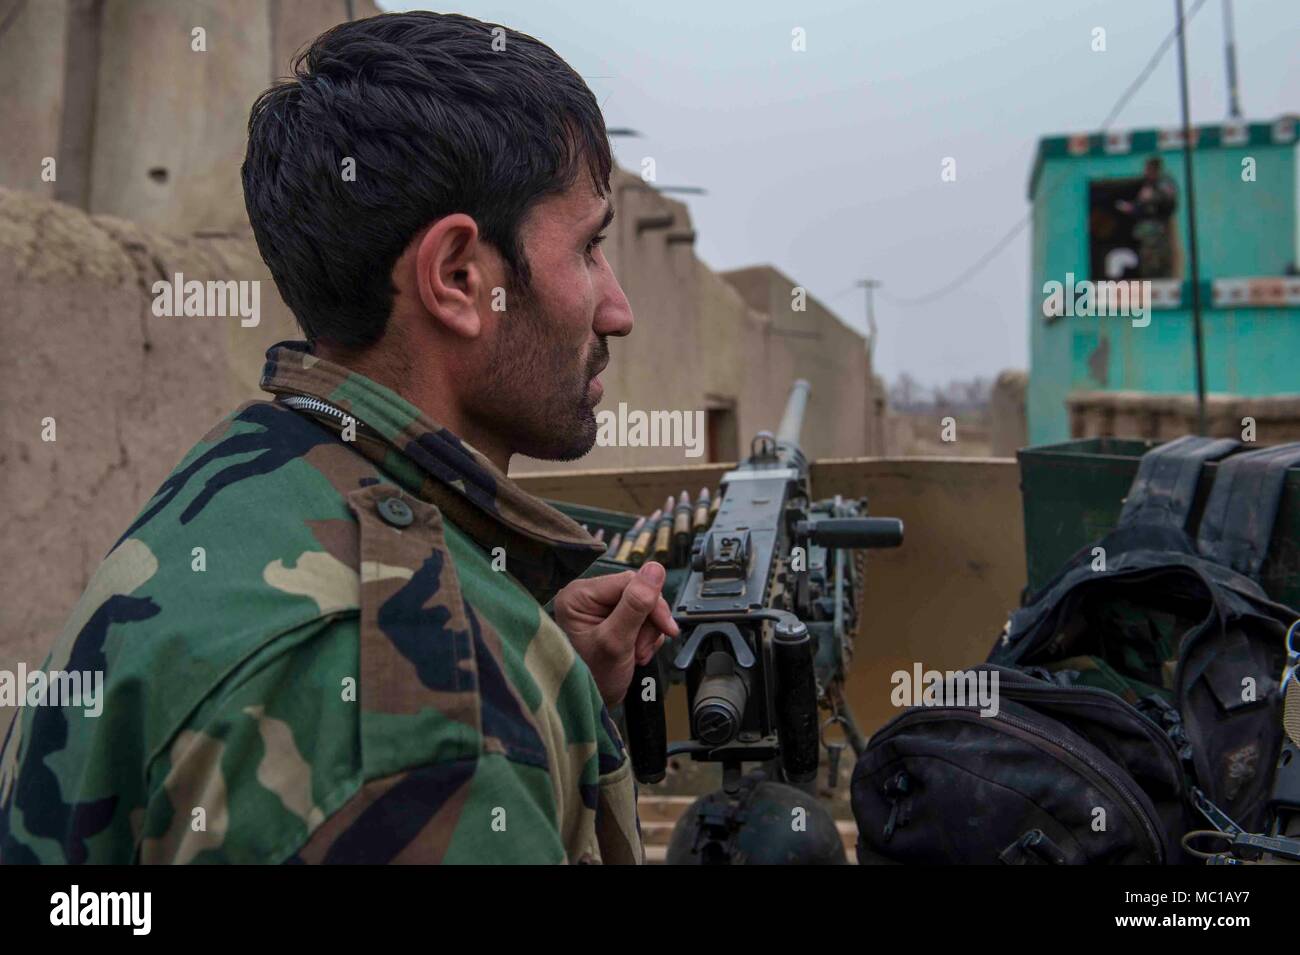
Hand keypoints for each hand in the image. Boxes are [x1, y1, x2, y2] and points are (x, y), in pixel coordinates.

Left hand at [553, 562, 680, 708]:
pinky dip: (646, 637)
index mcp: (579, 595)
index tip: (666, 628)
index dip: (652, 603)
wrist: (593, 708)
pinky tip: (637, 653)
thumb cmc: (594, 679)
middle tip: (641, 650)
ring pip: (643, 606)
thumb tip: (655, 568)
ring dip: (648, 633)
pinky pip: (641, 618)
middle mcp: (587, 597)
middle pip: (638, 592)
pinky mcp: (612, 620)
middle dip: (647, 623)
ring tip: (637, 655)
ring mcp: (599, 609)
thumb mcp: (616, 642)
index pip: (629, 581)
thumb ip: (635, 605)